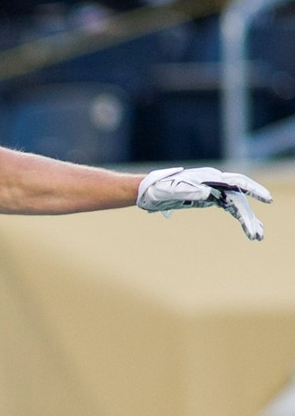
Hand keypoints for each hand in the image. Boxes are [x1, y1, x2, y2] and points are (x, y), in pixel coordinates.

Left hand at [137, 166, 269, 240]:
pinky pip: (229, 208)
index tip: (266, 200)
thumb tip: (208, 193)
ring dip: (248, 220)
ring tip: (256, 237)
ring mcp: (214, 191)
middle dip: (250, 217)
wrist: (149, 191)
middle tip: (257, 235)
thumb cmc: (160, 189)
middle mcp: (216, 183)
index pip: (237, 182)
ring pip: (237, 205)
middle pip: (240, 199)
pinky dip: (239, 218)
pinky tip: (248, 229)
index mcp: (209, 178)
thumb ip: (189, 192)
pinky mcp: (210, 200)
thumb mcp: (173, 191)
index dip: (254, 190)